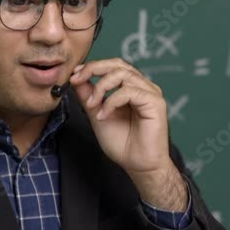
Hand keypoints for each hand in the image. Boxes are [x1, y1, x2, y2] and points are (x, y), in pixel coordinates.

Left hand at [70, 59, 187, 209]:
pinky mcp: (155, 102)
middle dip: (94, 68)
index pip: (113, 66)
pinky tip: (104, 115)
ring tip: (92, 105)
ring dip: (101, 88)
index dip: (93, 67)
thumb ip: (89, 97)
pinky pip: (130, 91)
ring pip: (123, 74)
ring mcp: (150, 93)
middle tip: (77, 79)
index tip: (74, 75)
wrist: (138, 165)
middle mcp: (142, 87)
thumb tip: (77, 79)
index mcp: (131, 88)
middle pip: (119, 64)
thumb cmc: (123, 144)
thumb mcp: (98, 116)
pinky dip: (112, 101)